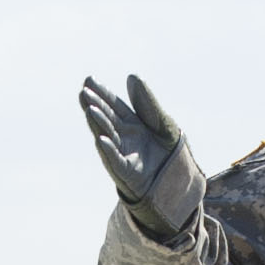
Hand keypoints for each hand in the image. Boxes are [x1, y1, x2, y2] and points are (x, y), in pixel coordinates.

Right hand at [79, 73, 203, 244]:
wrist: (180, 188)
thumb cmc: (170, 156)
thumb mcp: (163, 124)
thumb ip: (147, 103)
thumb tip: (131, 77)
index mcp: (132, 126)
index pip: (114, 106)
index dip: (102, 93)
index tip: (88, 79)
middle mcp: (124, 140)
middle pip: (108, 120)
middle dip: (96, 106)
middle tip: (83, 91)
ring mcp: (124, 157)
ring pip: (108, 138)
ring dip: (98, 125)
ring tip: (90, 110)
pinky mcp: (129, 175)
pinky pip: (116, 163)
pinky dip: (109, 151)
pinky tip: (101, 139)